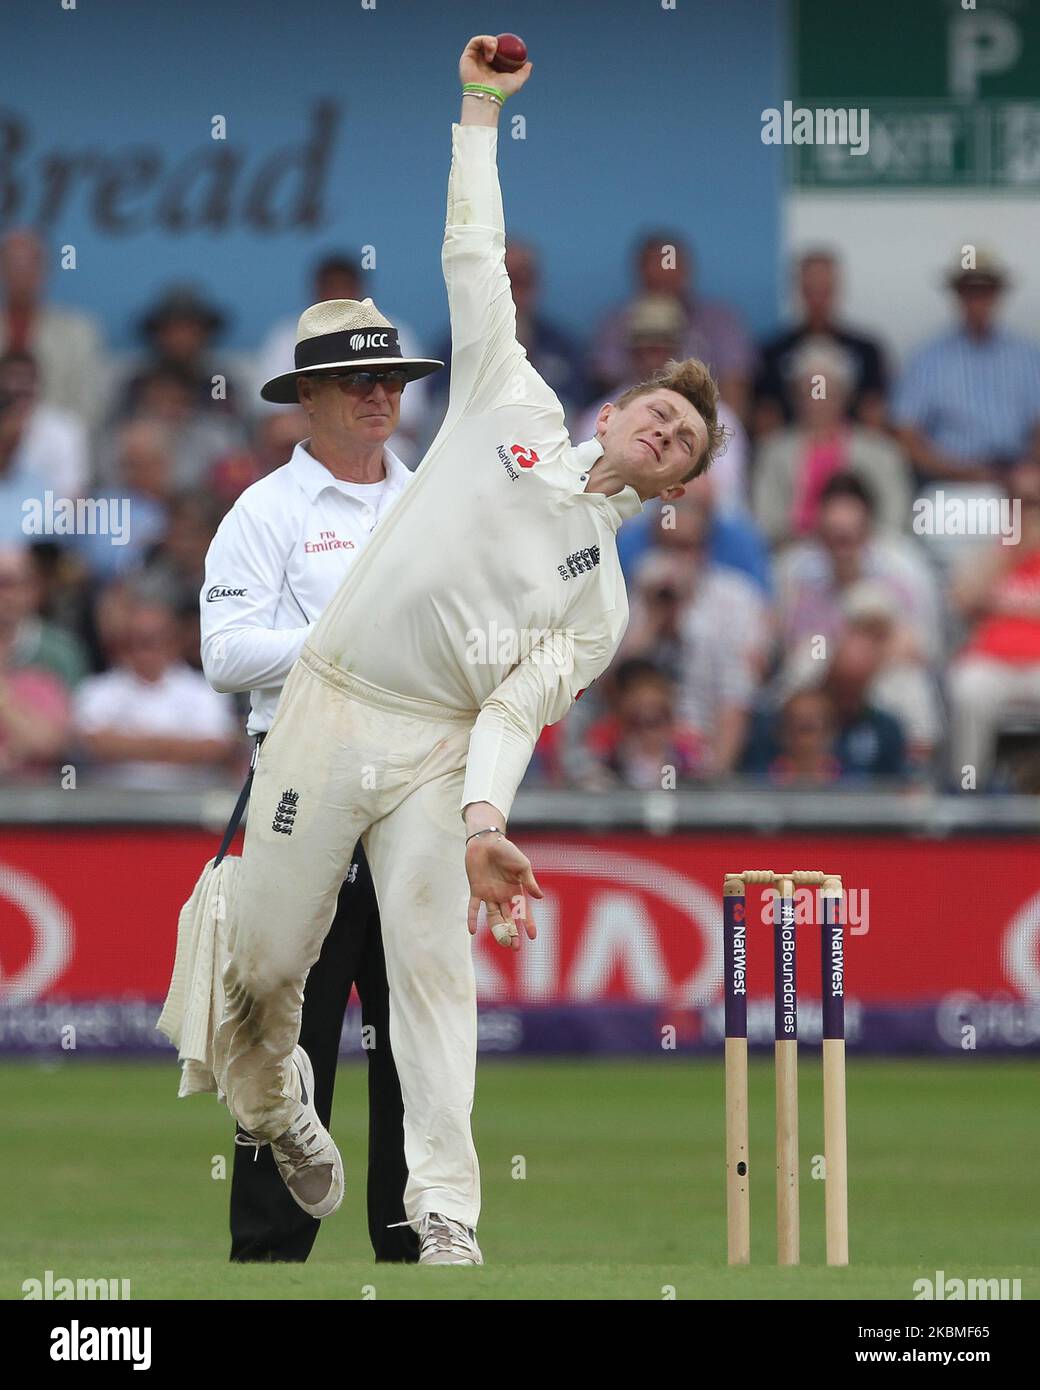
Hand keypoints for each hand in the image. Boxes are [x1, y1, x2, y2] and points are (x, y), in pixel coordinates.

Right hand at [459, 34, 532, 99]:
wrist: (488, 95)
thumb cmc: (501, 91)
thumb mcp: (517, 81)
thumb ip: (524, 72)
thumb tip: (529, 63)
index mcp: (493, 66)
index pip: (498, 50)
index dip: (503, 44)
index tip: (510, 45)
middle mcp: (482, 62)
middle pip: (490, 43)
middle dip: (498, 41)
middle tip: (502, 47)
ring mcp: (474, 59)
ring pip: (482, 40)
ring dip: (491, 40)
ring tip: (495, 49)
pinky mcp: (467, 57)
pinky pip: (475, 41)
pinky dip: (483, 41)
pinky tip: (490, 52)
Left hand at [466, 832, 541, 949]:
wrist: (487, 841)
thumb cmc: (507, 850)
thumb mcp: (523, 865)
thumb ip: (529, 881)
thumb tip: (540, 897)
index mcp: (516, 890)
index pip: (523, 911)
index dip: (528, 924)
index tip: (533, 937)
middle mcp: (503, 896)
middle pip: (508, 919)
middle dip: (512, 933)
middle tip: (515, 948)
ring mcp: (489, 894)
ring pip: (493, 917)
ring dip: (497, 930)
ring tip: (502, 943)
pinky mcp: (476, 890)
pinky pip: (473, 908)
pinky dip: (472, 918)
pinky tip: (472, 931)